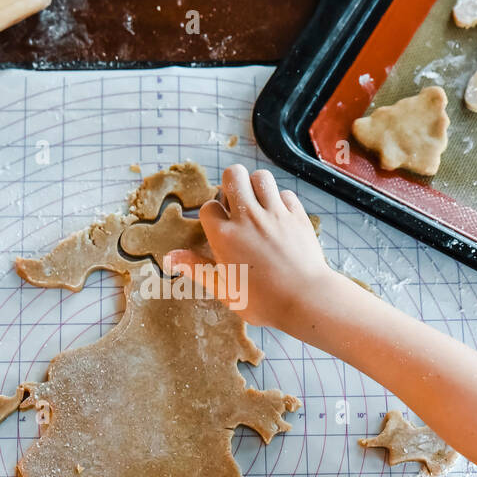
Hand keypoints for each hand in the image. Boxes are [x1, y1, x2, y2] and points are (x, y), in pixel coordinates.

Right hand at [166, 164, 335, 329]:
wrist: (305, 300)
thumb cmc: (263, 301)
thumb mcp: (224, 289)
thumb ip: (197, 268)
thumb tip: (170, 257)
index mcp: (225, 236)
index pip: (208, 206)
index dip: (211, 214)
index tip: (218, 227)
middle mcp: (248, 218)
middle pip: (233, 175)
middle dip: (230, 184)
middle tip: (235, 204)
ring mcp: (275, 214)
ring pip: (261, 177)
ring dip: (256, 186)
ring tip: (257, 204)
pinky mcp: (297, 216)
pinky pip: (285, 193)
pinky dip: (280, 200)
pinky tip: (278, 216)